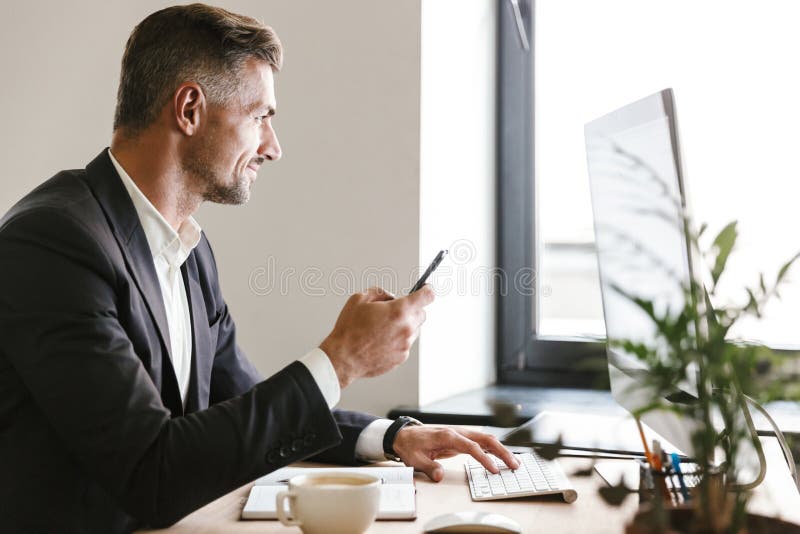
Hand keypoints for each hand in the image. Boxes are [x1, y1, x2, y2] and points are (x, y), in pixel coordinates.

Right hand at [320, 285, 434, 387]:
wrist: (344, 358)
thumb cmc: (349, 329)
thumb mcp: (360, 299)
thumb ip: (381, 292)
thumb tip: (391, 297)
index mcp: (399, 311)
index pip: (427, 296)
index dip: (427, 290)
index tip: (426, 289)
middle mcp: (406, 328)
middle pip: (422, 314)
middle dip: (411, 309)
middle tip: (393, 311)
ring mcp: (405, 344)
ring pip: (414, 330)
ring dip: (404, 325)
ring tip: (382, 328)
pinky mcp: (401, 357)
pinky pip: (406, 344)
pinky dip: (398, 340)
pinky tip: (381, 341)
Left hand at [391, 425, 519, 481]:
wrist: (405, 435)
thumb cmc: (411, 445)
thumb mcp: (414, 459)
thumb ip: (428, 467)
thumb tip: (440, 475)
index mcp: (447, 435)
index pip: (472, 447)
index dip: (484, 458)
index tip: (494, 470)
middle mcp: (457, 432)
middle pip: (485, 439)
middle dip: (502, 451)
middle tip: (514, 464)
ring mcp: (461, 434)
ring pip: (486, 439)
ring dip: (501, 450)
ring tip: (513, 463)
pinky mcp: (461, 439)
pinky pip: (480, 442)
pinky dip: (493, 449)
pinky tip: (501, 457)